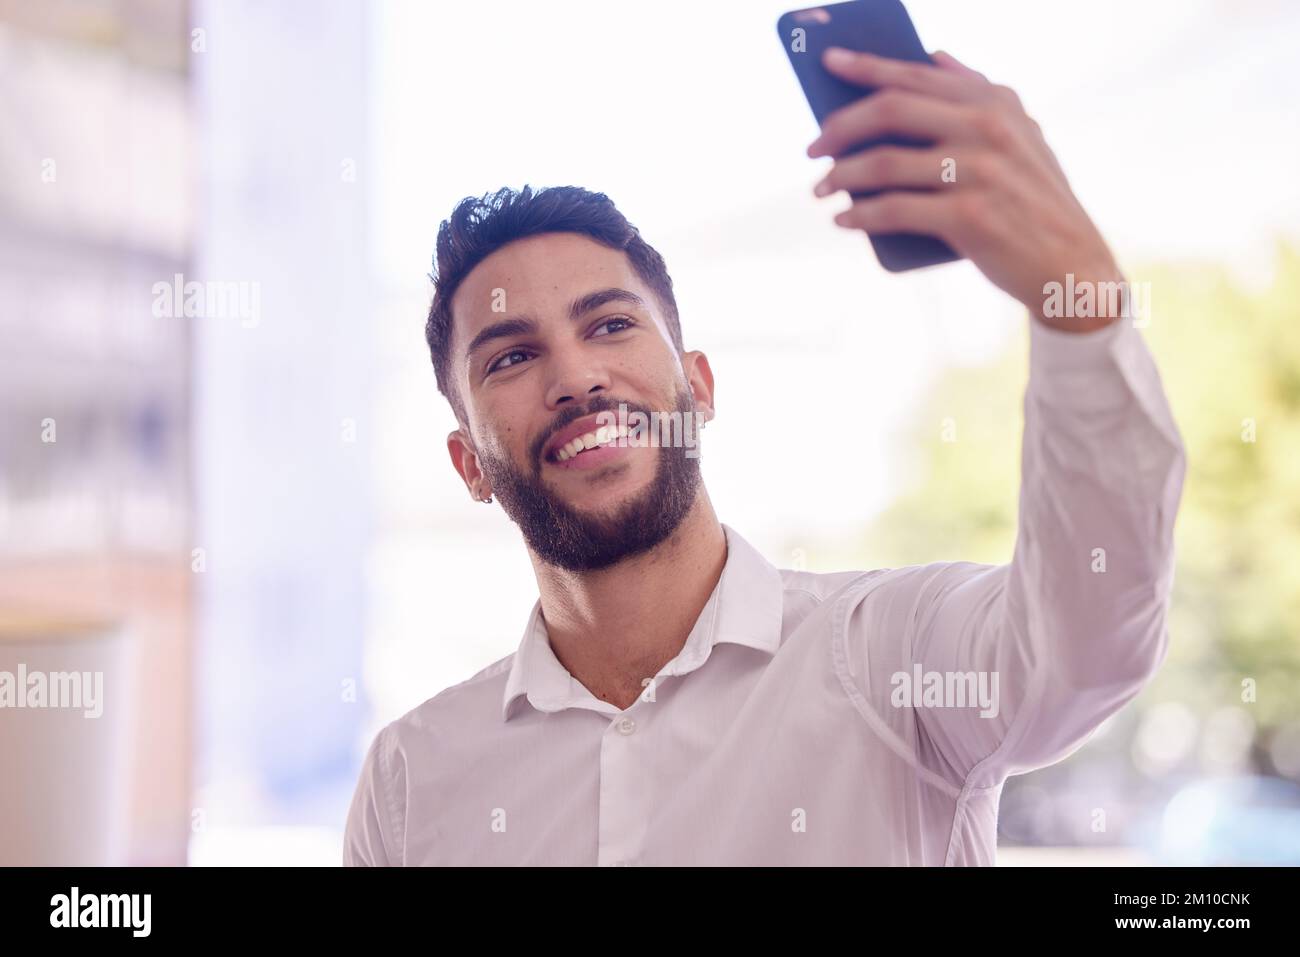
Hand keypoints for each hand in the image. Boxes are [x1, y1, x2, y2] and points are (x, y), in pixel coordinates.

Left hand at [808, 47, 1122, 329]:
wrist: (1071, 264)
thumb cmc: (1032, 201)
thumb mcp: (1020, 135)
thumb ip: (977, 93)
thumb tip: (932, 55)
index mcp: (994, 101)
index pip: (916, 74)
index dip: (866, 66)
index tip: (828, 62)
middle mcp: (987, 128)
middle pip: (891, 110)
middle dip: (840, 127)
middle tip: (813, 149)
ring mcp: (978, 171)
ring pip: (883, 163)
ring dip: (840, 177)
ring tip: (821, 190)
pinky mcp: (969, 216)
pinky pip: (894, 210)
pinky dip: (860, 216)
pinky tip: (844, 220)